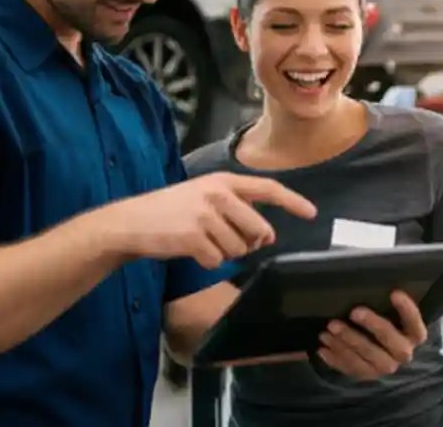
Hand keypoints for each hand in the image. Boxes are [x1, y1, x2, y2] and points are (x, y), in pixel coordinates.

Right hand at [106, 172, 316, 268]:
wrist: (130, 222)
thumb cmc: (169, 211)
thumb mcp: (203, 195)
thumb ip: (234, 207)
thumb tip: (265, 234)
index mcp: (223, 181)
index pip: (267, 188)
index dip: (292, 201)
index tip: (312, 212)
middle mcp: (217, 194)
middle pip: (259, 230)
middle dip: (250, 243)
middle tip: (223, 238)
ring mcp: (206, 215)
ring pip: (240, 249)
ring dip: (224, 252)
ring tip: (200, 240)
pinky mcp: (194, 237)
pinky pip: (218, 261)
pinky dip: (207, 261)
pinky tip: (190, 250)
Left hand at [316, 287, 442, 379]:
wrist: (380, 348)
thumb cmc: (397, 322)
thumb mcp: (414, 309)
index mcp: (415, 337)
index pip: (417, 326)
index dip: (407, 311)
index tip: (394, 292)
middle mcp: (402, 355)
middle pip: (390, 344)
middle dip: (372, 327)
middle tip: (354, 310)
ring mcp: (382, 367)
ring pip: (367, 359)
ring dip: (349, 343)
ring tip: (331, 326)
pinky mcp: (363, 374)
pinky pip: (349, 369)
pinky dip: (335, 358)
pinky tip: (322, 345)